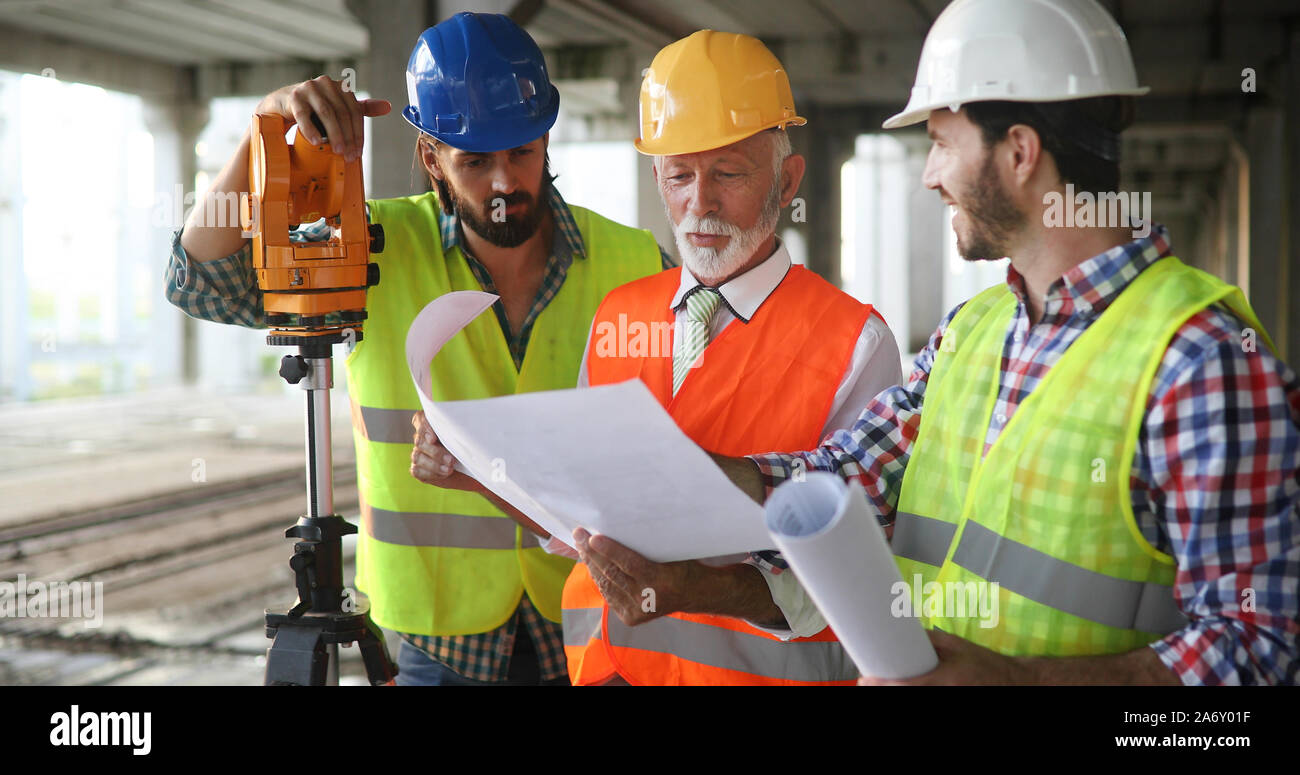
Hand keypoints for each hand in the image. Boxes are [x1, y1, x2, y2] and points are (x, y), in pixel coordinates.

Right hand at [256, 75, 390, 161]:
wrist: (280, 106)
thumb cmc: (313, 109)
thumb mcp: (338, 108)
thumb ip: (361, 108)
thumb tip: (388, 107)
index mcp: (340, 87)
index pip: (355, 111)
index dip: (359, 133)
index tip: (359, 153)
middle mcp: (326, 83)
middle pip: (343, 113)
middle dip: (348, 137)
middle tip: (349, 156)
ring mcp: (308, 88)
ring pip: (327, 113)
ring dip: (334, 134)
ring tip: (337, 151)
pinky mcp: (292, 97)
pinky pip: (304, 115)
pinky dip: (311, 129)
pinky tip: (316, 142)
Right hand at [409, 412, 482, 492]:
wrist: (470, 470)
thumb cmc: (468, 449)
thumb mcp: (467, 438)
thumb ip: (461, 432)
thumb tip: (464, 431)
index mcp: (431, 424)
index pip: (420, 419)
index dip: (424, 427)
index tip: (433, 438)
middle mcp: (422, 437)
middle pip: (420, 441)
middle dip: (435, 451)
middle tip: (450, 459)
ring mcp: (419, 453)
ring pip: (417, 456)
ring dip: (434, 464)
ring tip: (449, 469)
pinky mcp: (418, 468)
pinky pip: (417, 470)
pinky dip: (431, 473)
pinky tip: (444, 473)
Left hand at [573, 528, 698, 625]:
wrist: (693, 594)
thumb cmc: (682, 565)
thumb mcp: (671, 552)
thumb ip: (647, 547)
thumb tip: (618, 527)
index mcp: (661, 580)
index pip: (629, 564)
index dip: (609, 550)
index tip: (592, 537)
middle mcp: (647, 598)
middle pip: (613, 574)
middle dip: (592, 553)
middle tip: (578, 534)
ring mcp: (637, 611)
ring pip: (606, 585)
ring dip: (591, 565)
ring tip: (581, 547)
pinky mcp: (630, 618)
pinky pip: (609, 595)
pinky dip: (599, 579)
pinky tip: (591, 565)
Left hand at [857, 629, 1035, 685]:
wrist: (1012, 682)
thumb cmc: (982, 662)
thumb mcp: (956, 646)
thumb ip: (930, 641)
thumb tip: (902, 631)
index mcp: (948, 677)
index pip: (908, 685)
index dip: (883, 684)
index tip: (865, 679)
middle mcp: (947, 693)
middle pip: (907, 694)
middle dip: (884, 689)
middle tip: (866, 682)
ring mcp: (949, 700)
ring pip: (914, 700)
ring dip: (895, 692)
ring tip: (877, 684)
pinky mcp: (950, 703)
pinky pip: (925, 701)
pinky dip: (911, 693)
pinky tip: (899, 688)